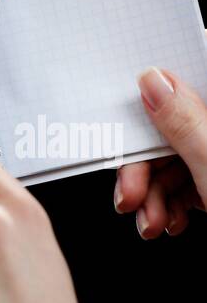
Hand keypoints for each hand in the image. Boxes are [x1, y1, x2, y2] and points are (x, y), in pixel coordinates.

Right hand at [115, 66, 206, 236]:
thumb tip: (151, 80)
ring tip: (152, 220)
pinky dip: (166, 208)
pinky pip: (179, 189)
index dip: (147, 102)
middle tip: (130, 195)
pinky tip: (167, 222)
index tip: (120, 124)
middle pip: (166, 134)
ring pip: (168, 165)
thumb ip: (182, 121)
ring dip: (150, 197)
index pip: (181, 89)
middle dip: (142, 170)